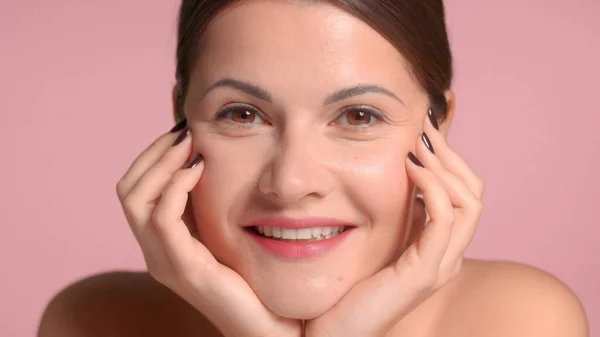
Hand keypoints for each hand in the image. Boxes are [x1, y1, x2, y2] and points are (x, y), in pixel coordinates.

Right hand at [116, 122, 301, 336]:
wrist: (268, 322)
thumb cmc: (251, 276)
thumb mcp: (222, 232)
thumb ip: (207, 206)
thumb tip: (206, 160)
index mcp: (161, 243)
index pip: (135, 190)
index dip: (153, 156)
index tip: (181, 132)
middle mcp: (154, 252)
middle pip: (127, 190)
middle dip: (153, 154)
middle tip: (183, 131)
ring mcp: (165, 262)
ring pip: (136, 200)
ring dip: (162, 163)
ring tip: (189, 143)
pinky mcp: (184, 268)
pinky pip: (163, 219)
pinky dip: (175, 187)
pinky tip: (198, 170)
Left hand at [305, 113, 483, 336]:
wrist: (334, 331)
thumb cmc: (349, 284)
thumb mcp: (377, 237)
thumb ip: (394, 211)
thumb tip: (398, 170)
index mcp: (439, 245)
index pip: (465, 191)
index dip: (449, 157)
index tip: (423, 130)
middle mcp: (448, 254)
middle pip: (473, 191)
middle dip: (450, 154)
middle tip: (424, 127)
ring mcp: (440, 265)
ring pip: (468, 202)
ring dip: (444, 165)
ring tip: (416, 144)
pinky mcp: (423, 273)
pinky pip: (443, 220)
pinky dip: (432, 188)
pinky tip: (409, 169)